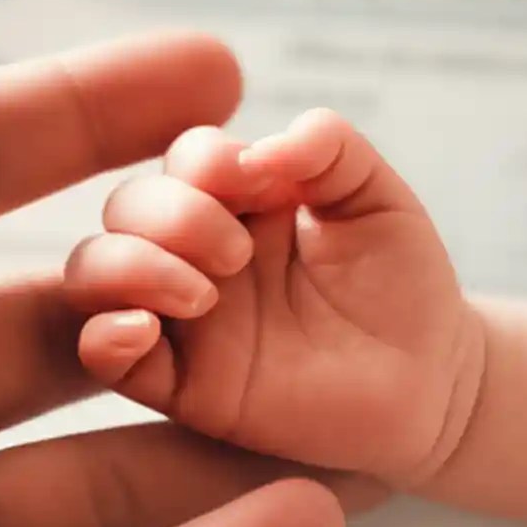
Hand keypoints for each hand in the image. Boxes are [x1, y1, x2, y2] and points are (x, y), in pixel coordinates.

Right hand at [63, 109, 485, 485]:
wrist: (431, 382)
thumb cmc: (401, 285)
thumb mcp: (378, 201)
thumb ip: (332, 150)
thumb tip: (267, 142)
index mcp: (238, 199)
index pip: (184, 158)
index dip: (205, 160)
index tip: (260, 183)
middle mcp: (194, 251)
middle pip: (126, 207)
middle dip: (172, 216)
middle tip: (238, 253)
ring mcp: (181, 318)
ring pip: (95, 273)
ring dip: (130, 267)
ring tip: (201, 294)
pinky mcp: (179, 384)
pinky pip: (106, 357)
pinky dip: (103, 337)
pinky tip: (140, 329)